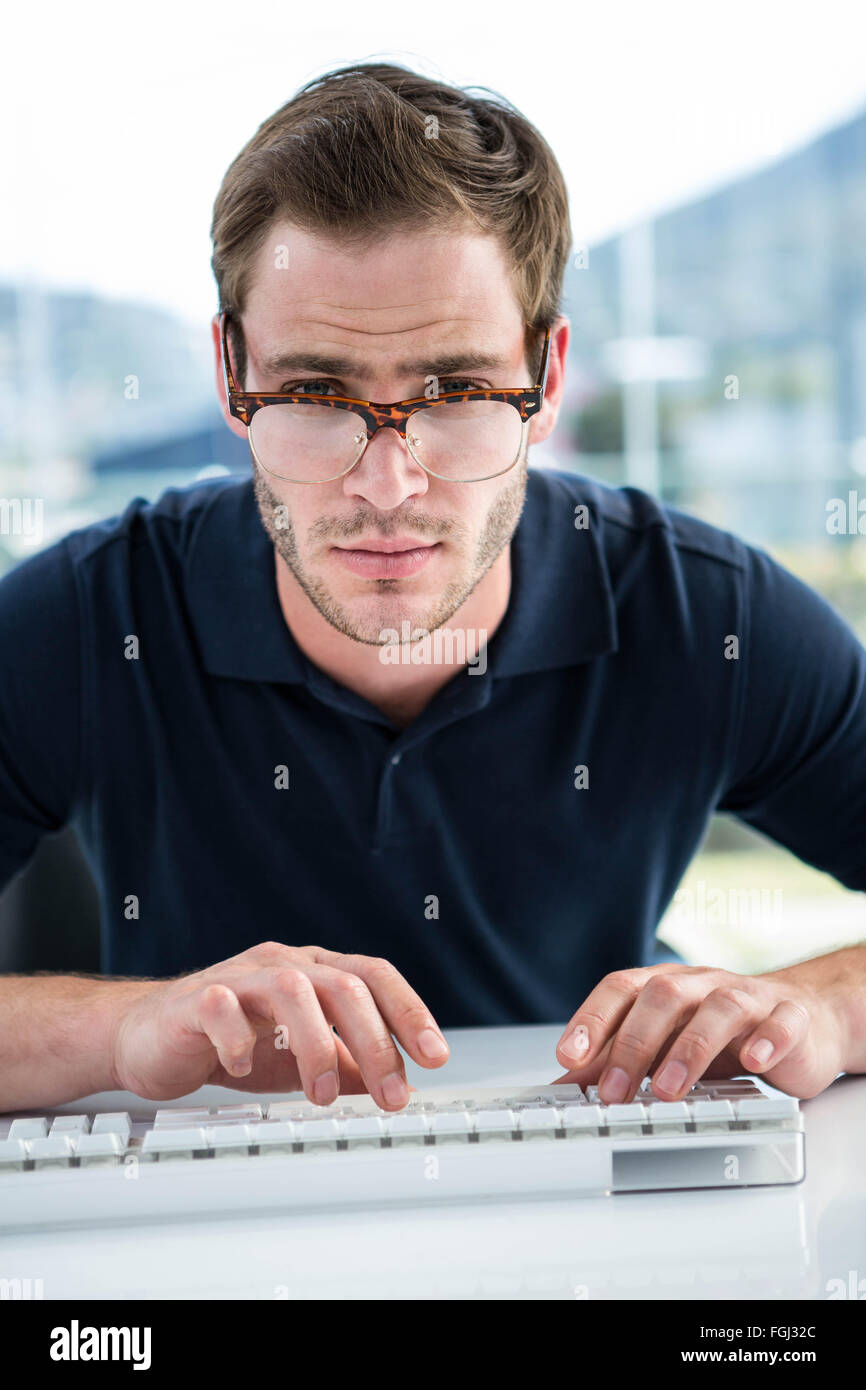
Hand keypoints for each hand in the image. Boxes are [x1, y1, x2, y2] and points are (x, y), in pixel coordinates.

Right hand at [111, 941, 448, 1108]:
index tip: (435, 1057)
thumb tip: (396, 1084)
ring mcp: (238, 976)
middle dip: (376, 1042)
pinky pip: (221, 1006)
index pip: (373, 976)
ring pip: (291, 988)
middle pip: (343, 984)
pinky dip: (239, 1040)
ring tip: (323, 1093)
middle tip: (391, 1094)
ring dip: (316, 1044)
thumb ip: (345, 1063)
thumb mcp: (297, 1058)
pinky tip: (242, 1069)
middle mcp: (281, 964)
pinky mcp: (194, 998)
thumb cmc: (226, 1039)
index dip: (409, 1013)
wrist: (147, 1036)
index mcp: (313, 971)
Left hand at [552, 963, 845, 1102]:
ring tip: (668, 1089)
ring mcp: (748, 997)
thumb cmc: (724, 1032)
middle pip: (662, 996)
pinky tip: (754, 1062)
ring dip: (690, 1048)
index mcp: (665, 985)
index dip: (591, 1019)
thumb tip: (563, 1087)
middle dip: (633, 1044)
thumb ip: (616, 1060)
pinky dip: (767, 1040)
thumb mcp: (665, 1044)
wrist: (802, 1017)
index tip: (568, 1058)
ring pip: (719, 1008)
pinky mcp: (790, 1017)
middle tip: (614, 1092)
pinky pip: (781, 1021)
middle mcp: (701, 984)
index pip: (620, 989)